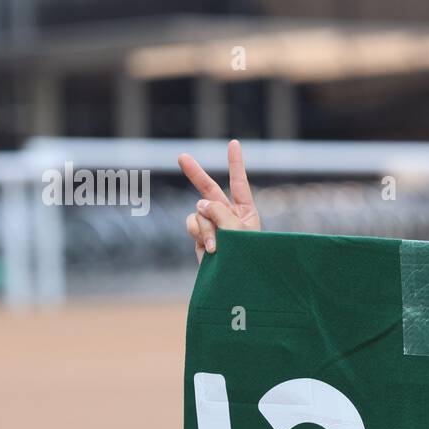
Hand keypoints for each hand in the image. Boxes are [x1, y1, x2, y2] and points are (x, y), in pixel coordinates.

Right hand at [179, 139, 261, 262]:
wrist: (237, 284)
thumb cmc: (247, 258)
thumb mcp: (238, 232)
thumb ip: (219, 213)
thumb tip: (199, 205)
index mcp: (245, 211)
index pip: (239, 183)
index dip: (235, 163)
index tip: (234, 143)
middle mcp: (228, 216)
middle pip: (208, 189)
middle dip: (195, 174)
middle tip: (181, 156)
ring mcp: (212, 226)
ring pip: (198, 212)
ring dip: (204, 226)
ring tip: (216, 245)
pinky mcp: (201, 237)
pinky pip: (192, 225)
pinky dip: (198, 233)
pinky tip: (208, 248)